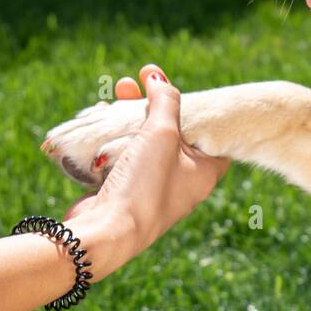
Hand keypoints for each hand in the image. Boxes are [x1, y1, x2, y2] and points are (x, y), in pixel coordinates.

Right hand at [63, 65, 227, 278]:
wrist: (105, 232)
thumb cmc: (144, 184)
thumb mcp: (163, 133)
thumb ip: (166, 100)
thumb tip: (159, 78)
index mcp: (204, 172)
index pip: (209, 132)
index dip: (195, 106)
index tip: (174, 87)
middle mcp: (182, 181)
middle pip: (172, 131)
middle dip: (153, 102)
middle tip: (138, 78)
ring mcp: (152, 187)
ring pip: (144, 140)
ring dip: (130, 114)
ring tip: (117, 89)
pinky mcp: (125, 190)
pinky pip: (123, 154)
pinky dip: (113, 134)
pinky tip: (101, 115)